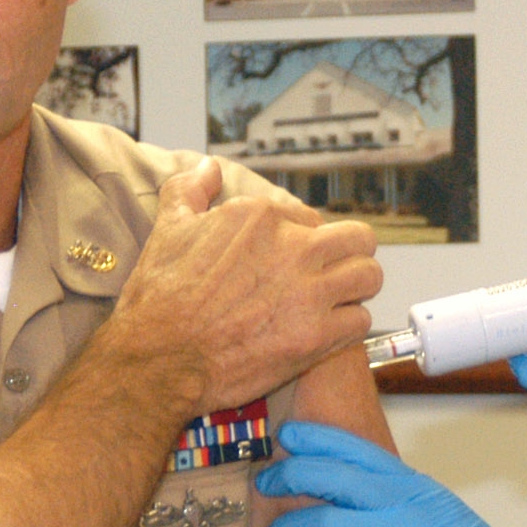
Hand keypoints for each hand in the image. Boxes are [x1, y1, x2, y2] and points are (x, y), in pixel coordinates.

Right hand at [110, 159, 381, 414]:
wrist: (158, 359)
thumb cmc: (160, 298)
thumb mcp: (168, 228)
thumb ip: (190, 189)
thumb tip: (208, 167)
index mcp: (261, 217)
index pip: (313, 218)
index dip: (306, 240)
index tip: (294, 260)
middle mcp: (293, 248)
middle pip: (359, 239)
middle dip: (351, 255)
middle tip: (334, 275)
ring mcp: (308, 292)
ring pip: (369, 277)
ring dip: (356, 289)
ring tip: (337, 302)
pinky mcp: (316, 336)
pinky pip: (360, 321)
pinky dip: (347, 327)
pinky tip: (326, 332)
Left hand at [258, 422, 526, 526]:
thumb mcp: (447, 520)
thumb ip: (408, 506)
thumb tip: (372, 501)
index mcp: (415, 490)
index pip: (355, 448)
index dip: (315, 439)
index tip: (288, 436)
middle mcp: (400, 508)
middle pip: (326, 475)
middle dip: (286, 475)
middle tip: (265, 484)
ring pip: (317, 523)